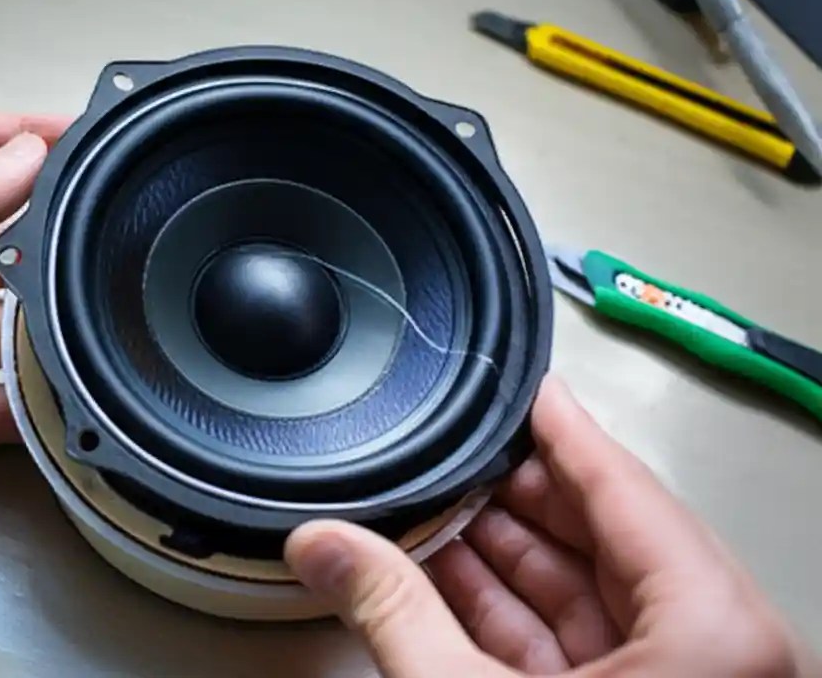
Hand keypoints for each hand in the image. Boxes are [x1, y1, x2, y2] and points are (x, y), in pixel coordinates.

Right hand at [286, 379, 814, 676]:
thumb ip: (395, 614)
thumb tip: (323, 547)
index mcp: (714, 633)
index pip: (624, 489)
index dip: (560, 430)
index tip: (523, 386)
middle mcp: (712, 658)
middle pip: (601, 540)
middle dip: (509, 499)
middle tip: (446, 455)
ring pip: (582, 600)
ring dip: (498, 561)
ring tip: (428, 515)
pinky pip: (570, 653)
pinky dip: (505, 621)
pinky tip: (444, 588)